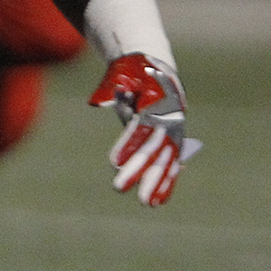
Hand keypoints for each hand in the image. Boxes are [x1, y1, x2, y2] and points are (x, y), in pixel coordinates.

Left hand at [87, 53, 200, 205]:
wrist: (155, 67)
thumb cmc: (133, 71)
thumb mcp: (121, 73)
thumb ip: (111, 88)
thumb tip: (97, 102)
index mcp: (157, 101)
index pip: (142, 127)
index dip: (129, 144)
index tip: (113, 161)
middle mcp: (169, 119)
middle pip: (154, 148)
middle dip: (138, 169)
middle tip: (118, 187)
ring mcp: (174, 130)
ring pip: (166, 160)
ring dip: (157, 182)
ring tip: (145, 203)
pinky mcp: (172, 139)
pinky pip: (171, 163)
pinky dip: (166, 181)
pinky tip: (157, 200)